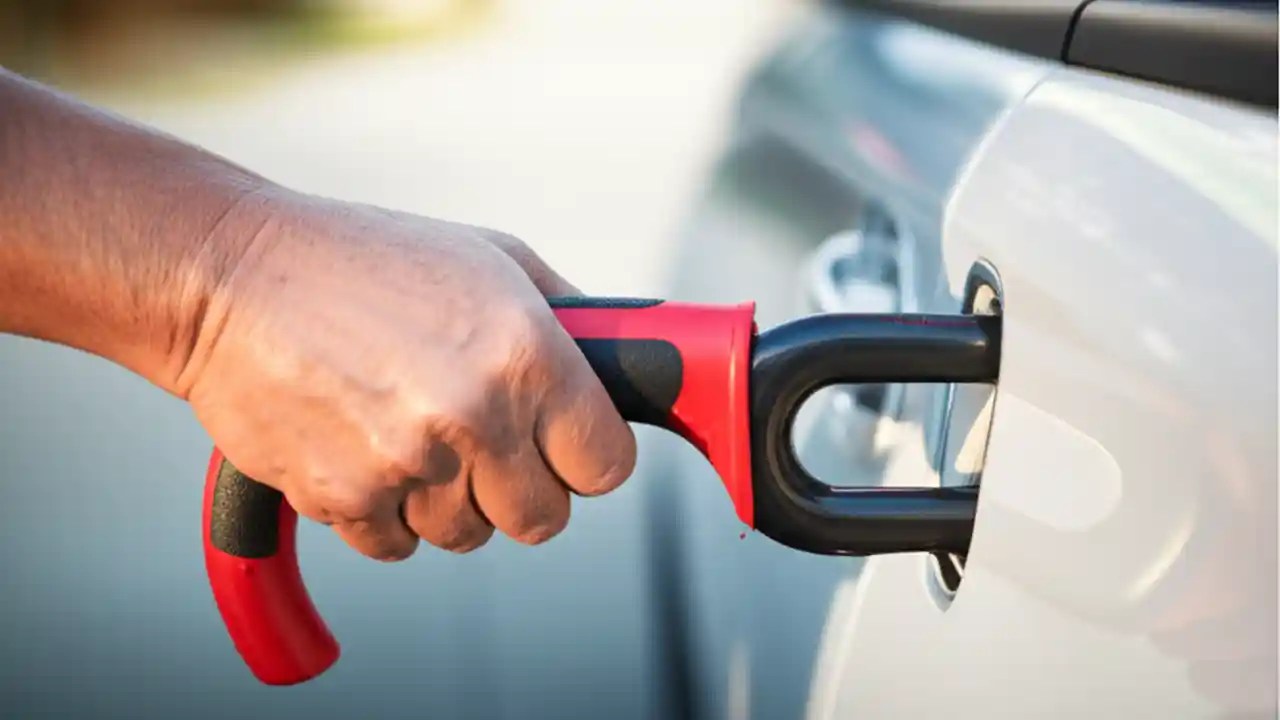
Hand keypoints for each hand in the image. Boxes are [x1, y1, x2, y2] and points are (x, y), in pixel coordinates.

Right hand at [173, 189, 636, 559]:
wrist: (232, 278)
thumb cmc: (365, 262)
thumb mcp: (490, 259)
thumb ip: (567, 319)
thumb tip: (622, 364)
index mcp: (526, 356)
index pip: (607, 467)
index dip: (588, 459)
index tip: (569, 449)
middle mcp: (475, 417)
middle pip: (544, 519)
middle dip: (524, 489)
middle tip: (490, 446)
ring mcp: (407, 464)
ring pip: (468, 536)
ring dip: (451, 500)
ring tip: (413, 431)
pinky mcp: (344, 498)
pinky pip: (398, 545)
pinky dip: (388, 511)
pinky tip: (368, 448)